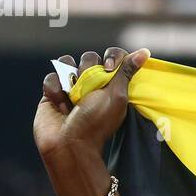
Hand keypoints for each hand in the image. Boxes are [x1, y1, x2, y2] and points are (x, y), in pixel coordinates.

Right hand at [34, 47, 149, 163]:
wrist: (69, 143)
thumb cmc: (96, 122)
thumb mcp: (117, 96)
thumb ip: (126, 72)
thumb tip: (144, 53)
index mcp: (113, 86)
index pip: (114, 57)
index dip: (111, 57)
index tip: (109, 67)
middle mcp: (93, 84)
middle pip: (89, 57)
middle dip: (88, 71)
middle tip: (90, 92)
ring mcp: (72, 87)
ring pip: (67, 63)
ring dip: (70, 79)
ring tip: (73, 99)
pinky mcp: (53, 92)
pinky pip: (51, 76)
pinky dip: (55, 89)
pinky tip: (60, 105)